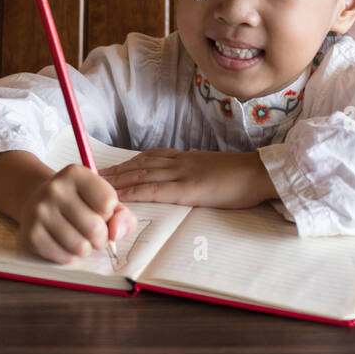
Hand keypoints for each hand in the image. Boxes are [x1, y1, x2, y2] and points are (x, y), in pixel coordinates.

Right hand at [17, 164, 136, 265]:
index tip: (100, 210)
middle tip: (94, 232)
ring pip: (80, 247)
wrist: (37, 200)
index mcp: (75, 173)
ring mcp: (40, 212)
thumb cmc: (77, 200)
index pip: (108, 202)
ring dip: (87, 249)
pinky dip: (71, 256)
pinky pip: (64, 258)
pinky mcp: (31, 234)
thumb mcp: (100, 196)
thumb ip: (121, 214)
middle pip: (95, 228)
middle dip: (101, 237)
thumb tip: (117, 233)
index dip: (110, 213)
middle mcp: (55, 189)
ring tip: (80, 237)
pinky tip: (66, 244)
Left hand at [100, 148, 274, 209]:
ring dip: (119, 179)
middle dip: (116, 169)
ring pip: (143, 173)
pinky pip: (156, 189)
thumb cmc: (242, 174)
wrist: (260, 173)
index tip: (112, 166)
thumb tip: (186, 161)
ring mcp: (183, 174)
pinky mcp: (188, 189)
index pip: (150, 157)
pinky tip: (122, 196)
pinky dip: (136, 191)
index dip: (129, 161)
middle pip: (140, 163)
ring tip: (99, 184)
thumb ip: (197, 164)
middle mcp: (180, 161)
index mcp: (187, 157)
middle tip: (93, 174)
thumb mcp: (214, 165)